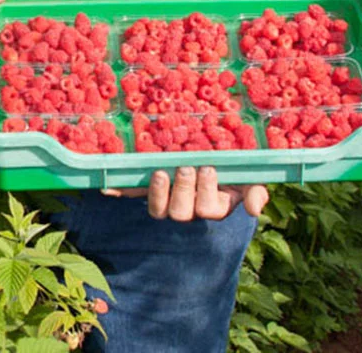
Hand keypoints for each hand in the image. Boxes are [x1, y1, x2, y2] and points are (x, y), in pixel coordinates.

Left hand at [102, 166, 268, 220]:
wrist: (210, 149)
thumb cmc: (233, 165)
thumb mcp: (249, 175)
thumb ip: (255, 190)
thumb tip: (253, 209)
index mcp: (214, 204)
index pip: (208, 209)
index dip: (206, 193)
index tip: (207, 168)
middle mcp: (188, 205)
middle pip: (182, 212)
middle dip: (184, 190)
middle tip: (186, 168)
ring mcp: (167, 197)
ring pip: (159, 210)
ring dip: (159, 193)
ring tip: (161, 173)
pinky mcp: (148, 187)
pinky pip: (132, 193)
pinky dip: (119, 190)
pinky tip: (106, 187)